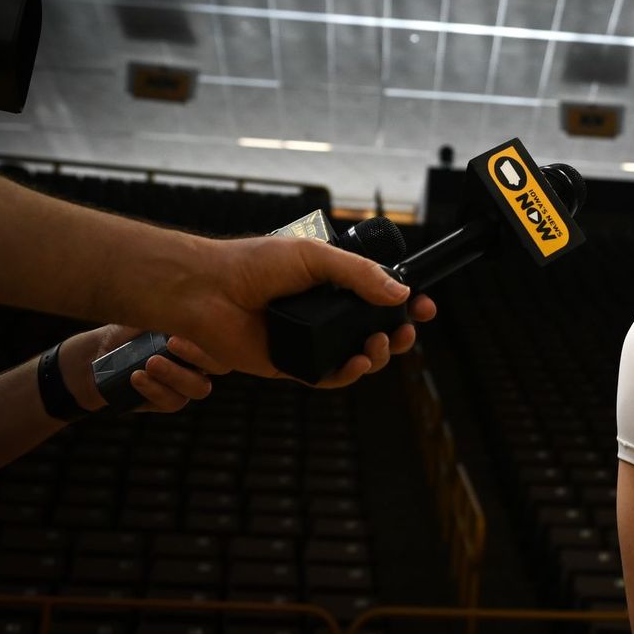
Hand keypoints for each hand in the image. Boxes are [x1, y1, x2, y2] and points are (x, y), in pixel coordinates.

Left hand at [58, 324, 224, 414]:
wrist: (98, 355)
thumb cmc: (127, 329)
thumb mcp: (147, 312)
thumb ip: (171, 309)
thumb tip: (188, 292)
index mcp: (203, 336)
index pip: (226, 339)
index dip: (215, 337)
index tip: (187, 327)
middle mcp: (200, 360)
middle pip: (221, 365)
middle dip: (199, 355)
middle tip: (171, 343)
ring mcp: (186, 383)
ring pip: (199, 388)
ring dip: (175, 376)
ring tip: (149, 364)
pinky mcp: (167, 401)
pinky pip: (174, 402)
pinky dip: (156, 390)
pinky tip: (137, 378)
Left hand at [170, 235, 434, 386]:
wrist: (208, 290)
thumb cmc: (253, 264)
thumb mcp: (315, 256)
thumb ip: (360, 274)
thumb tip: (401, 293)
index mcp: (331, 284)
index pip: (379, 296)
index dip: (406, 303)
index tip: (425, 305)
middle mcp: (323, 314)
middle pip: (376, 330)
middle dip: (400, 333)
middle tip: (408, 330)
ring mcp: (309, 341)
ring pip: (358, 356)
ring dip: (379, 354)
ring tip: (378, 345)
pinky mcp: (291, 366)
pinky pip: (328, 377)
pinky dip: (349, 374)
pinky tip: (358, 363)